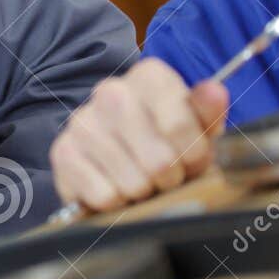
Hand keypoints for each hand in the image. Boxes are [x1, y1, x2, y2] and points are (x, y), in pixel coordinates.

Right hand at [50, 58, 227, 212]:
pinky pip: (105, 196)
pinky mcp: (62, 153)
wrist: (116, 151)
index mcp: (149, 76)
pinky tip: (116, 185)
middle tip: (167, 173)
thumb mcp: (197, 125)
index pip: (180, 127)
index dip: (195, 156)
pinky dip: (116, 201)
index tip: (192, 158)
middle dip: (170, 177)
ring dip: (144, 191)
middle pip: (159, 160)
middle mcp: (109, 91)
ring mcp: (82, 122)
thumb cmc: (165, 138)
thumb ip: (208, 111)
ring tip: (142, 179)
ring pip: (133, 183)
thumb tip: (215, 91)